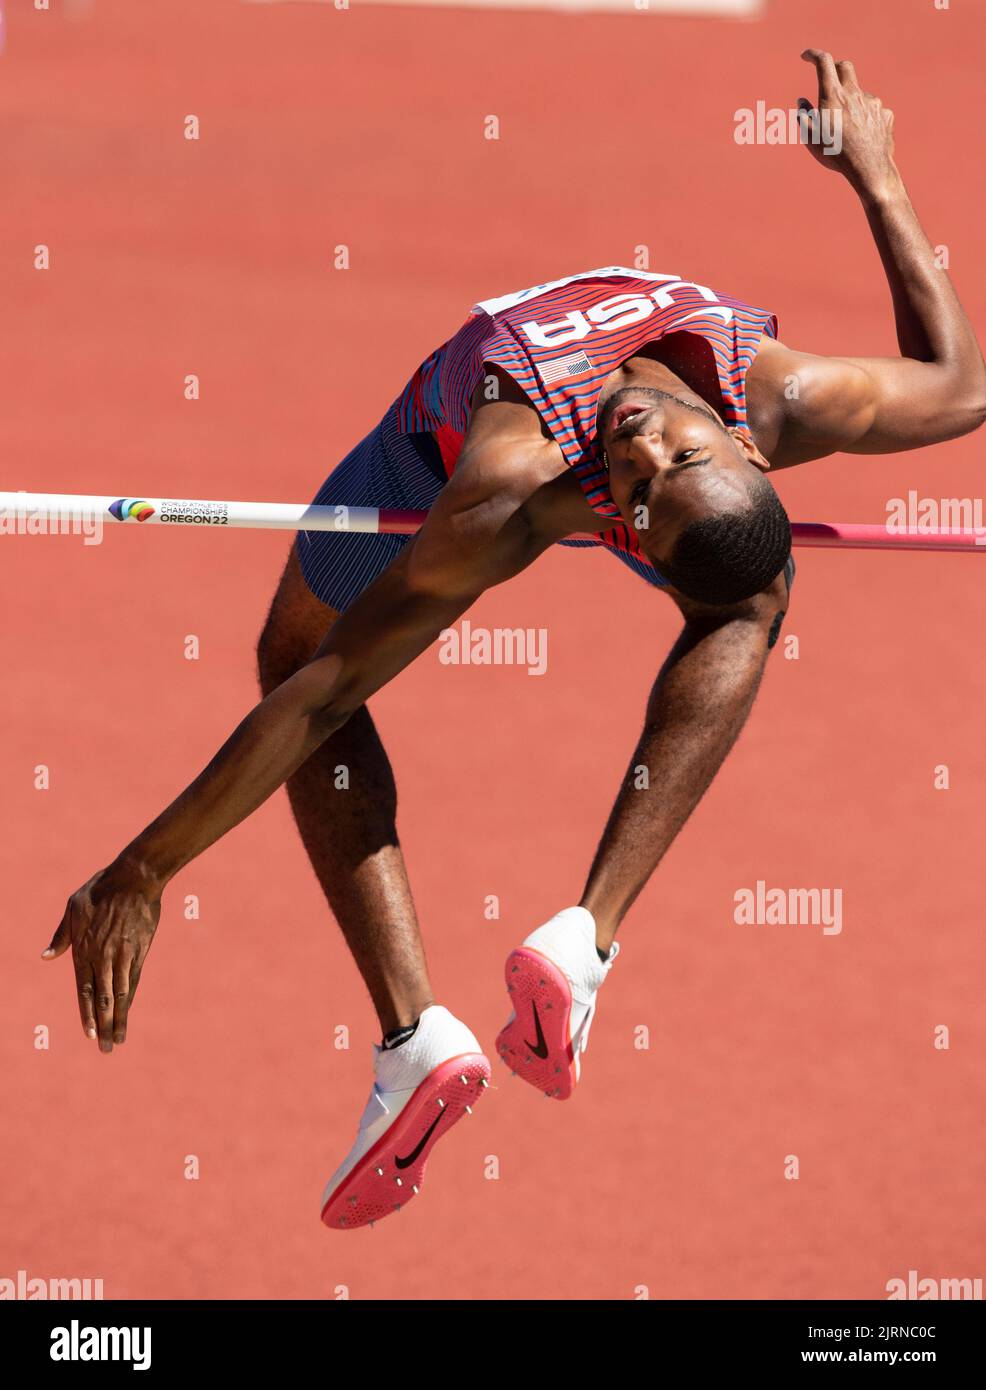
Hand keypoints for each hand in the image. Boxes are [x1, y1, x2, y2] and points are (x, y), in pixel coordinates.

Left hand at [43, 862, 161, 1052]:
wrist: (134, 878)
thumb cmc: (100, 890)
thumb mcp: (73, 908)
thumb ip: (61, 935)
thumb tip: (45, 957)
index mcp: (84, 949)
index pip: (83, 989)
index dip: (85, 1014)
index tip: (88, 1034)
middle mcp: (103, 957)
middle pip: (102, 999)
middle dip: (102, 1026)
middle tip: (104, 1049)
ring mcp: (123, 955)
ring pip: (120, 994)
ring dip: (119, 1019)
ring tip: (118, 1039)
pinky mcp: (139, 950)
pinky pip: (133, 979)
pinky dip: (129, 998)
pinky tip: (128, 1011)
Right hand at [798, 50, 897, 195]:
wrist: (868, 168)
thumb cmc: (835, 155)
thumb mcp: (811, 138)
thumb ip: (804, 116)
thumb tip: (802, 102)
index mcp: (833, 96)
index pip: (824, 62)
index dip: (813, 54)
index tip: (806, 56)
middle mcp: (854, 93)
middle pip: (846, 67)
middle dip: (835, 68)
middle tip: (828, 79)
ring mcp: (872, 102)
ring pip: (859, 92)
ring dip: (850, 100)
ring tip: (845, 126)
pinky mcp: (884, 114)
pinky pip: (873, 110)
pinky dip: (864, 116)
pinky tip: (862, 134)